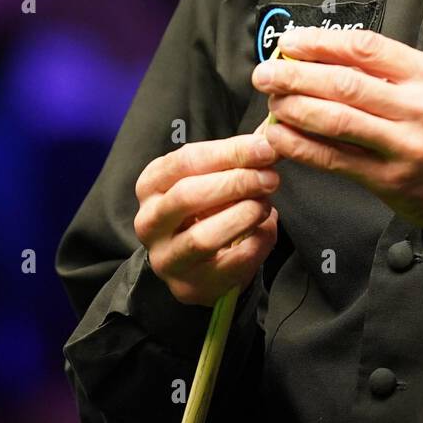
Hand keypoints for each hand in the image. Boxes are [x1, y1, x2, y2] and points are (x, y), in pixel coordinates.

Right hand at [134, 134, 280, 306]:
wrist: (200, 263)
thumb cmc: (208, 208)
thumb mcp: (214, 177)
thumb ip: (238, 157)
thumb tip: (273, 134)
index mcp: (151, 185)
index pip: (186, 161)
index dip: (230, 153)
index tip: (265, 148)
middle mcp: (149, 222)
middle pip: (189, 197)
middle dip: (236, 183)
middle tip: (271, 177)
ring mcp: (166, 259)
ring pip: (203, 237)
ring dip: (243, 216)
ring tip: (266, 204)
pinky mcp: (189, 287)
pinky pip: (229, 265)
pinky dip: (256, 244)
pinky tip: (265, 229)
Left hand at [252, 26, 422, 235]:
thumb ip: (390, 72)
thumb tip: (326, 56)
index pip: (367, 48)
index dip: (322, 43)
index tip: (292, 42)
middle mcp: (419, 108)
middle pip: (345, 83)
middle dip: (296, 76)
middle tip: (266, 73)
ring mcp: (404, 145)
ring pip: (337, 120)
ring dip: (295, 109)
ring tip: (272, 102)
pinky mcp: (389, 179)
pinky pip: (335, 159)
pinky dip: (301, 146)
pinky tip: (280, 137)